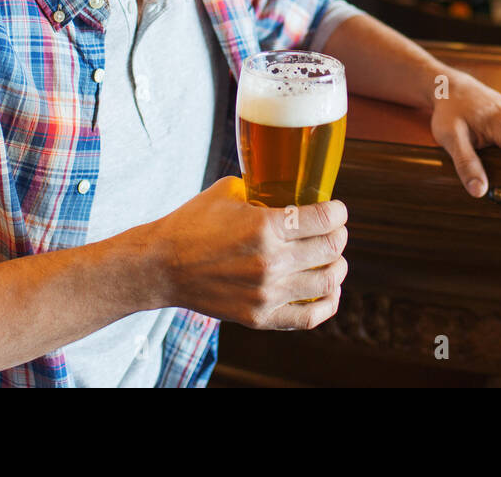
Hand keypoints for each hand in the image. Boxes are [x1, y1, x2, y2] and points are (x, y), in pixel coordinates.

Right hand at [147, 177, 348, 329]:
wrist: (161, 266)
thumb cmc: (192, 224)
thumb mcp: (228, 192)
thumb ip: (262, 189)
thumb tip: (287, 184)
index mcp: (265, 226)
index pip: (325, 219)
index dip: (339, 212)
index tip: (337, 210)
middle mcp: (271, 261)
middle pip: (331, 250)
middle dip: (339, 236)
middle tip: (335, 232)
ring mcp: (267, 292)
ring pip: (327, 282)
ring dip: (337, 267)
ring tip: (332, 260)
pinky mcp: (260, 316)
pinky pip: (309, 317)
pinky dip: (328, 303)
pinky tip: (328, 291)